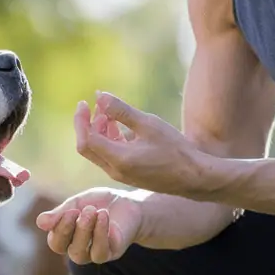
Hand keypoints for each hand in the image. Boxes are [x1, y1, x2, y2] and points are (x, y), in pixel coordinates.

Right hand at [36, 187, 143, 264]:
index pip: (54, 241)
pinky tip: (103, 216)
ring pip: (80, 254)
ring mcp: (93, 254)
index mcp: (66, 237)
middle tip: (78, 210)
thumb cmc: (100, 203)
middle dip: (68, 229)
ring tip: (92, 211)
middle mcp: (77, 249)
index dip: (57, 228)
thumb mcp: (78, 203)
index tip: (68, 210)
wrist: (130, 204)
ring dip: (84, 232)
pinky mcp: (110, 253)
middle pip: (64, 248)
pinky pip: (100, 251)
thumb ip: (60, 213)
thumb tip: (39, 222)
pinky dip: (100, 233)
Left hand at [74, 92, 207, 197]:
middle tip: (94, 106)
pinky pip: (109, 157)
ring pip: (98, 152)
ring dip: (99, 131)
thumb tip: (100, 96)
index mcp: (118, 159)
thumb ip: (121, 111)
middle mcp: (114, 170)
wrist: (193, 177)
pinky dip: (109, 140)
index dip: (81, 120)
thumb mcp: (148, 124)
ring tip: (108, 113)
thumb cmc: (174, 149)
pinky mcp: (127, 175)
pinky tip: (119, 127)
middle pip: (87, 147)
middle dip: (87, 125)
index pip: (86, 139)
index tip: (84, 102)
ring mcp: (120, 175)